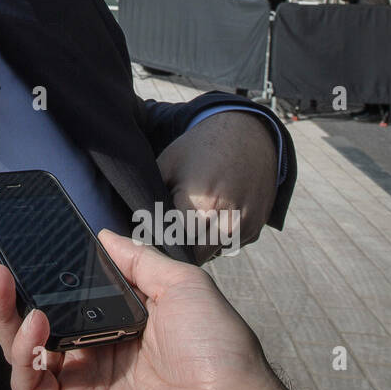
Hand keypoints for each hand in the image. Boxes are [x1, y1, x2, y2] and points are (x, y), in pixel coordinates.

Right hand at [0, 229, 295, 389]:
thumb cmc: (220, 354)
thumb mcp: (184, 289)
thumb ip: (139, 261)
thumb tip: (104, 234)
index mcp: (114, 322)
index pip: (57, 293)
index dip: (28, 268)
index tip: (4, 238)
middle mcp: (91, 352)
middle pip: (25, 315)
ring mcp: (78, 385)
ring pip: (18, 348)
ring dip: (2, 311)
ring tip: (1, 280)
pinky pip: (29, 385)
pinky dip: (23, 354)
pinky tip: (35, 324)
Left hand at [156, 111, 277, 261]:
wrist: (247, 135)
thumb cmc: (200, 148)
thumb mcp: (168, 164)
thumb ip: (151, 196)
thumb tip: (134, 224)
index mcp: (202, 204)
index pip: (175, 244)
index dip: (162, 242)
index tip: (153, 234)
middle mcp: (227, 221)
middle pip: (195, 255)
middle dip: (180, 248)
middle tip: (169, 230)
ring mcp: (245, 227)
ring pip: (213, 253)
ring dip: (200, 245)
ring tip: (191, 219)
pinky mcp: (256, 229)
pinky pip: (230, 246)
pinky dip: (218, 238)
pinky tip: (211, 216)